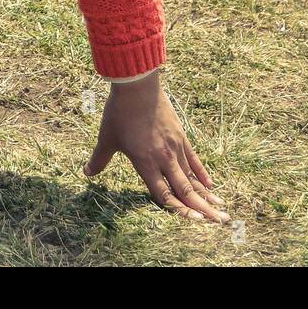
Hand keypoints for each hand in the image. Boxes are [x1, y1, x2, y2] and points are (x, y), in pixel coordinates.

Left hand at [85, 71, 227, 221]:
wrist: (137, 85)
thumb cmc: (119, 112)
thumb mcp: (106, 138)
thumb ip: (99, 159)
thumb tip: (87, 172)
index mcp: (145, 162)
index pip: (164, 194)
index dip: (179, 211)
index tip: (196, 223)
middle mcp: (163, 158)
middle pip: (185, 188)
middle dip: (203, 209)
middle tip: (221, 222)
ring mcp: (174, 146)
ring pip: (192, 176)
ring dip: (206, 195)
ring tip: (221, 209)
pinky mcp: (180, 135)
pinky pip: (193, 158)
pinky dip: (202, 173)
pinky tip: (211, 186)